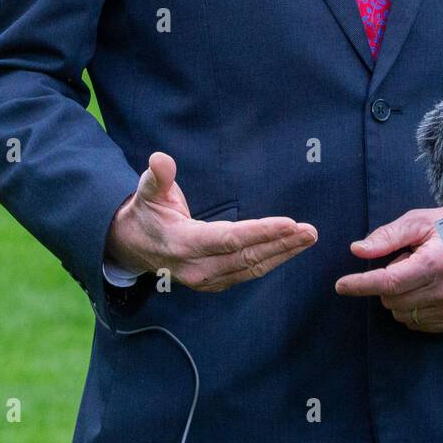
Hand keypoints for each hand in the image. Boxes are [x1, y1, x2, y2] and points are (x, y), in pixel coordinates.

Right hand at [105, 151, 317, 291]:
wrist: (132, 247)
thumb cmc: (145, 212)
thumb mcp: (147, 191)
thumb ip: (158, 176)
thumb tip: (160, 159)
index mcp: (183, 244)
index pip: (229, 239)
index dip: (261, 232)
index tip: (289, 223)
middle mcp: (197, 268)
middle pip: (247, 256)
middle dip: (281, 243)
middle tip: (310, 230)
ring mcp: (207, 280)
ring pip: (252, 268)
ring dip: (282, 253)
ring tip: (308, 238)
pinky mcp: (215, 283)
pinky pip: (248, 273)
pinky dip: (271, 261)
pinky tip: (289, 249)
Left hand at [334, 207, 442, 331]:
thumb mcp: (418, 222)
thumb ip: (387, 236)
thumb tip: (357, 250)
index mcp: (436, 263)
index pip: (389, 282)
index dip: (361, 284)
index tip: (340, 285)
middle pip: (392, 300)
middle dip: (388, 284)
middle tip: (407, 262)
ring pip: (403, 315)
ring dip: (402, 297)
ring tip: (423, 275)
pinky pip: (420, 324)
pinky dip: (416, 309)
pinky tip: (430, 290)